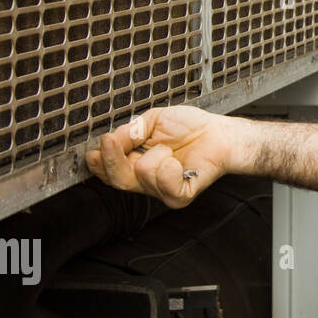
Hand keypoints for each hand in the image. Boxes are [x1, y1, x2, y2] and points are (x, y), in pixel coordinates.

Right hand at [85, 106, 238, 208]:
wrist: (219, 133)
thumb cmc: (190, 127)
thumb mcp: (153, 120)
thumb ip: (131, 131)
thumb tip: (110, 140)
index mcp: (133, 163)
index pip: (106, 170)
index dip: (98, 161)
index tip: (100, 145)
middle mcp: (143, 180)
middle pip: (116, 179)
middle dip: (113, 158)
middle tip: (115, 140)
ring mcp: (160, 190)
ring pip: (142, 173)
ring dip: (157, 153)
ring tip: (171, 148)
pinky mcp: (178, 196)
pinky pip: (165, 183)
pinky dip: (171, 167)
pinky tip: (179, 162)